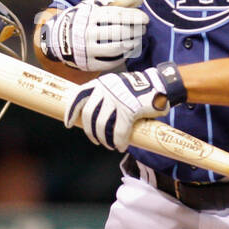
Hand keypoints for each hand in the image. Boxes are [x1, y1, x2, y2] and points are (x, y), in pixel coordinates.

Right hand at [38, 0, 148, 71]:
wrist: (59, 38)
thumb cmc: (85, 19)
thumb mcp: (98, 7)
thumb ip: (121, 1)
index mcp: (92, 16)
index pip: (118, 15)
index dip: (134, 17)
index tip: (145, 19)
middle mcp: (88, 32)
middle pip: (119, 32)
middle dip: (135, 31)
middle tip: (143, 30)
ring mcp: (88, 49)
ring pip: (116, 48)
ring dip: (131, 44)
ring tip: (137, 41)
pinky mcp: (88, 63)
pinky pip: (110, 62)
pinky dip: (122, 57)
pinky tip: (127, 52)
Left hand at [63, 62, 185, 151]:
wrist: (160, 85)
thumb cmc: (139, 89)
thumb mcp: (117, 87)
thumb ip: (106, 97)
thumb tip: (96, 118)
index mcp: (101, 83)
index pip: (79, 95)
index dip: (71, 111)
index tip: (68, 124)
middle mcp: (106, 89)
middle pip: (89, 115)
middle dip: (90, 131)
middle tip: (96, 140)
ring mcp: (117, 99)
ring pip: (102, 125)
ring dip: (104, 139)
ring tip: (109, 145)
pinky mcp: (130, 109)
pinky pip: (119, 131)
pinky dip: (118, 141)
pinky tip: (120, 146)